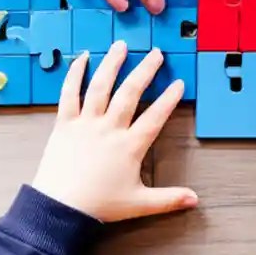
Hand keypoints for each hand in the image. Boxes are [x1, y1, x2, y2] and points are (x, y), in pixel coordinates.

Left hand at [31, 43, 196, 221]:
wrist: (60, 208)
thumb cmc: (99, 205)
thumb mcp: (139, 204)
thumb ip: (168, 199)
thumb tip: (195, 200)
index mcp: (130, 146)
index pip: (154, 117)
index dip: (168, 99)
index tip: (178, 83)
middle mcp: (109, 129)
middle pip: (130, 93)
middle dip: (145, 71)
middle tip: (156, 54)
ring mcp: (86, 123)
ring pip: (101, 86)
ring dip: (112, 64)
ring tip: (121, 46)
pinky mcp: (65, 124)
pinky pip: (70, 93)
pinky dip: (75, 74)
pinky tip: (82, 58)